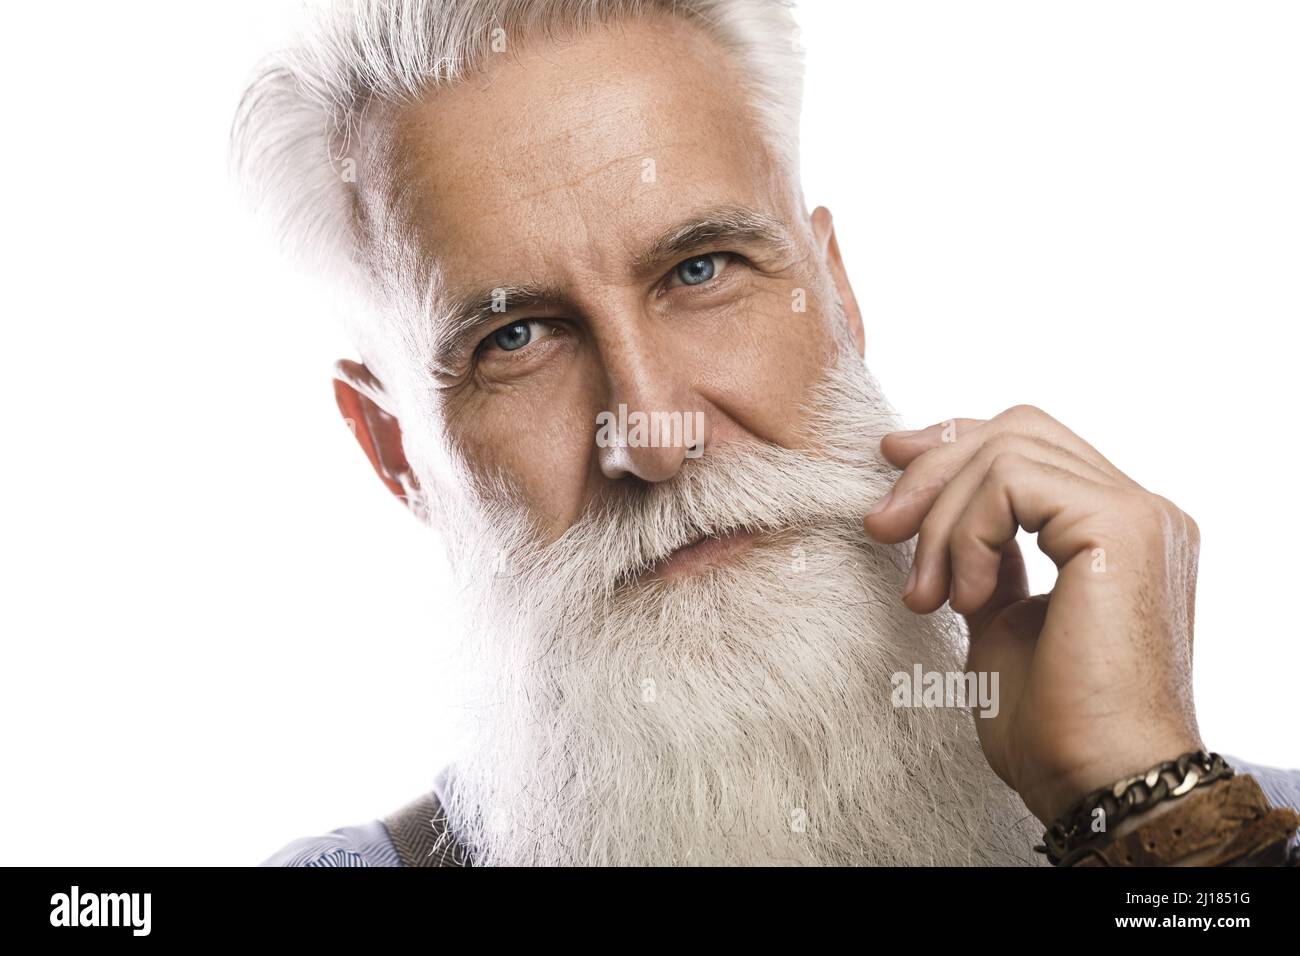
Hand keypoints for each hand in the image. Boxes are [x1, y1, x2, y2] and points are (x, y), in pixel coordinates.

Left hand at [862, 405, 1203, 823]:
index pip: (1031, 444)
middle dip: (934, 470)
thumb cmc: (1051, 721)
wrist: (1094, 779)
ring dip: (942, 521)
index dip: (955, 441)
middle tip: (881, 527)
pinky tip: (964, 598)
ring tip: (926, 595)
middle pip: (1016, 430)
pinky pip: (1012, 481)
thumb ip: (988, 556)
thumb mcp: (1000, 617)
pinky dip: (968, 535)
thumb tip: (940, 509)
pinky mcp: (1120, 525)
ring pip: (1006, 452)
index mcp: (1119, 527)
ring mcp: (1137, 512)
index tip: (891, 462)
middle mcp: (1140, 508)